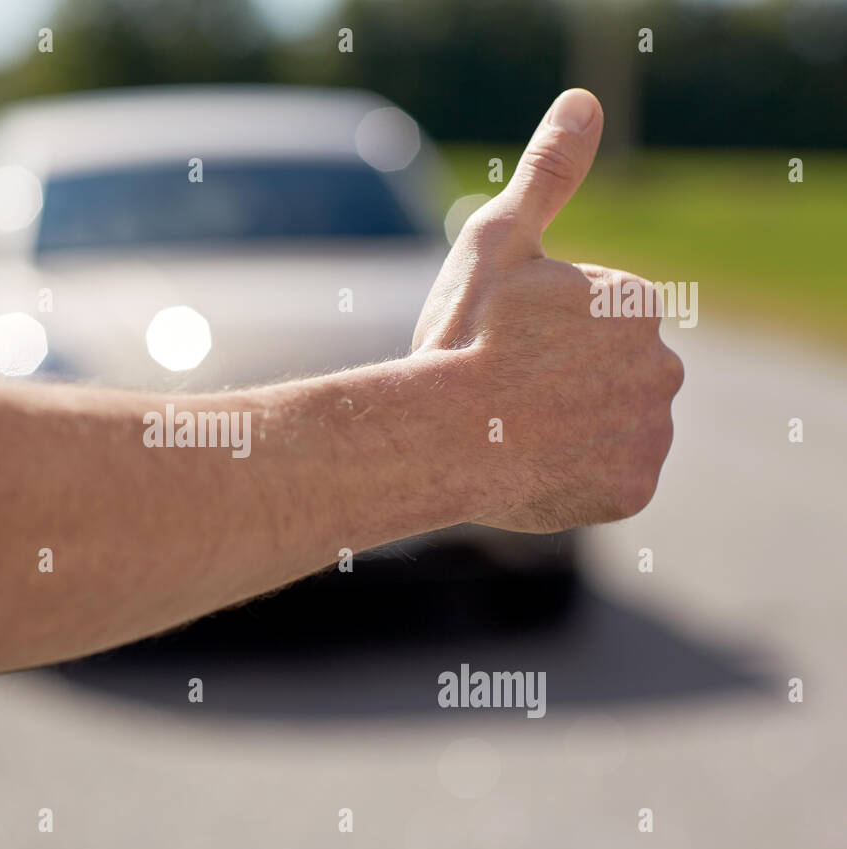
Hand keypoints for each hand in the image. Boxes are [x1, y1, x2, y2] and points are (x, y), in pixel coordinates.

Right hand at [412, 89, 683, 531]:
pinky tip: (530, 467)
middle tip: (504, 391)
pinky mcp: (633, 491)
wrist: (438, 437)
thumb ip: (549, 174)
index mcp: (636, 302)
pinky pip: (609, 480)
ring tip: (512, 431)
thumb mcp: (497, 240)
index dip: (540, 335)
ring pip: (610, 427)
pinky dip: (575, 478)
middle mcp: (662, 365)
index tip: (503, 345)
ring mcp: (650, 433)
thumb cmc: (462, 337)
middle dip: (563, 382)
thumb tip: (585, 103)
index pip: (595, 322)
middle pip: (608, 375)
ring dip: (572, 430)